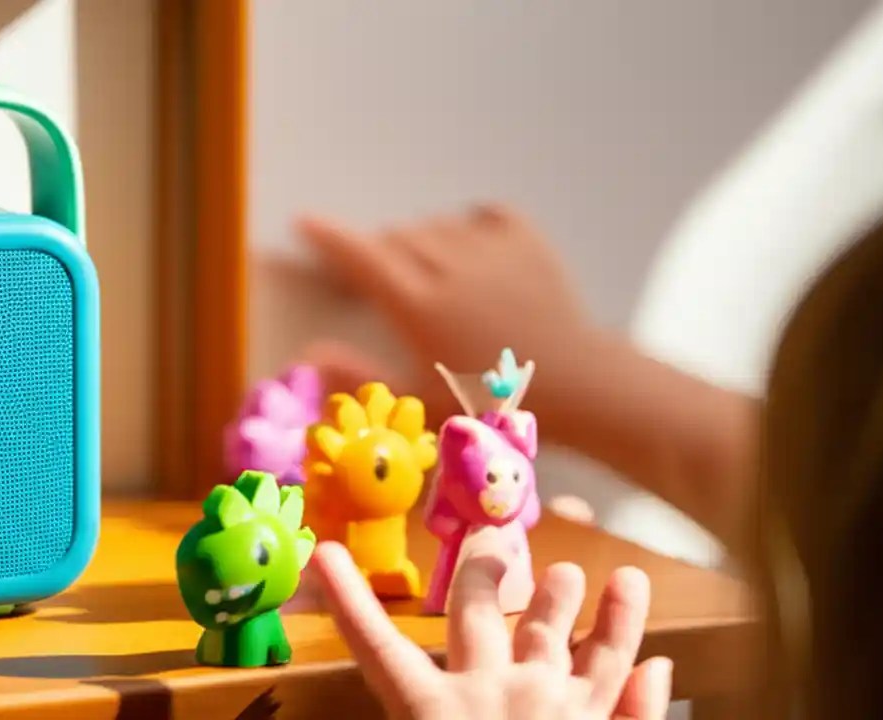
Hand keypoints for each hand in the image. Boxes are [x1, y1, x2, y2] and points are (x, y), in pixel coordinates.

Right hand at [298, 205, 601, 422]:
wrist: (577, 386)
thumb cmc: (490, 404)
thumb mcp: (416, 400)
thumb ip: (357, 373)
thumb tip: (305, 354)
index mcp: (416, 305)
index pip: (359, 255)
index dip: (328, 237)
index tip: (305, 222)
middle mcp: (448, 266)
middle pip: (396, 237)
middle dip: (381, 254)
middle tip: (389, 286)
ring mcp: (489, 248)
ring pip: (435, 226)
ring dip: (423, 243)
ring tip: (436, 281)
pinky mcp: (525, 239)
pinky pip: (481, 214)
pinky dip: (467, 227)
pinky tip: (471, 254)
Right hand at [311, 541, 671, 719]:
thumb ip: (437, 697)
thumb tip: (509, 682)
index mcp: (432, 714)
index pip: (379, 649)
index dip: (352, 603)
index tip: (327, 557)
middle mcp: (491, 696)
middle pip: (480, 616)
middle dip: (481, 572)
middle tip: (494, 539)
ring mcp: (550, 707)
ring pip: (557, 638)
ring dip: (564, 601)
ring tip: (572, 567)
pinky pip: (631, 705)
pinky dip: (647, 687)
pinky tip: (659, 665)